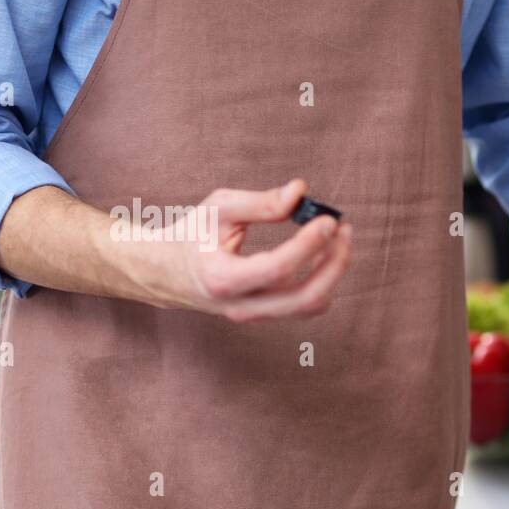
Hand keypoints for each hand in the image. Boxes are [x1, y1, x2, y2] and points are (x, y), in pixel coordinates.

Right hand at [133, 179, 351, 321]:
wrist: (166, 272)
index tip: (328, 219)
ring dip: (333, 271)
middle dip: (334, 263)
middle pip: (306, 298)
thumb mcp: (218, 209)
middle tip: (342, 228)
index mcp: (222, 279)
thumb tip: (301, 191)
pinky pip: (306, 303)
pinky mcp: (267, 315)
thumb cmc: (192, 235)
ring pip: (312, 305)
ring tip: (337, 236)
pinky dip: (324, 278)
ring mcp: (256, 316)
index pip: (278, 269)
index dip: (309, 244)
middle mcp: (241, 306)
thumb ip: (260, 202)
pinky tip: (323, 251)